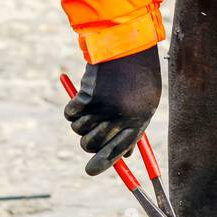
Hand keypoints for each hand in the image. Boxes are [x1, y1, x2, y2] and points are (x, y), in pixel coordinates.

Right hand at [63, 46, 161, 175]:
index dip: (101, 164)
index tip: (89, 171)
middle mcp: (118, 119)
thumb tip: (124, 156)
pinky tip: (82, 98)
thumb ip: (134, 130)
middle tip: (89, 133)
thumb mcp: (145, 104)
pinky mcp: (87, 95)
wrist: (128, 46)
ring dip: (80, 122)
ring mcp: (101, 107)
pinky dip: (72, 109)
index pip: (115, 153)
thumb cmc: (139, 76)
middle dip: (87, 143)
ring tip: (91, 107)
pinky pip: (70, 114)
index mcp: (136, 123)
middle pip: (91, 145)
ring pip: (78, 130)